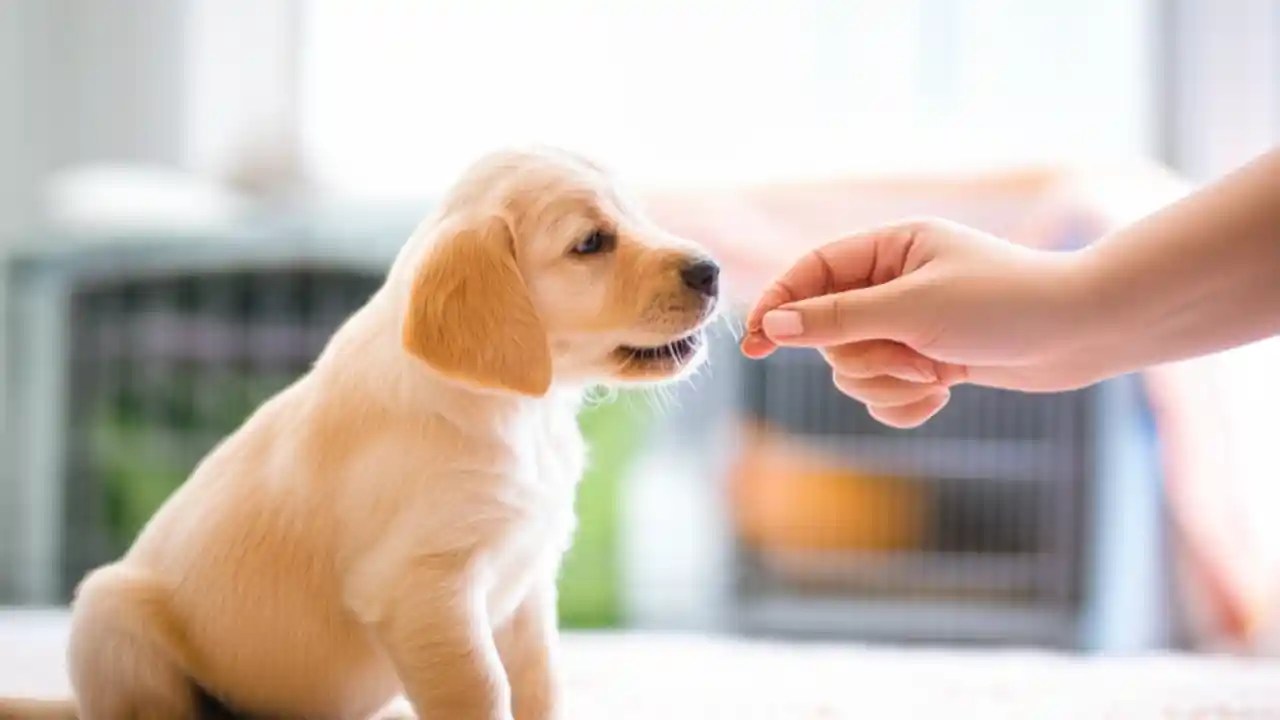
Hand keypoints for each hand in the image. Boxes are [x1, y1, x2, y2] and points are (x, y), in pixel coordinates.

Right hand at [741, 219, 1102, 427]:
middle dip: (864, 357)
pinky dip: (906, 403)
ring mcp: (910, 326)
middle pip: (828, 333)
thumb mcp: (913, 308)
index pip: (809, 274)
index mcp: (888, 248)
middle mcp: (894, 283)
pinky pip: (885, 395)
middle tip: (910, 357)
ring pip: (854, 369)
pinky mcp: (928, 363)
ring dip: (889, 383)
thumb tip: (771, 326)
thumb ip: (837, 318)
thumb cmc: (1004, 305)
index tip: (754, 347)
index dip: (778, 308)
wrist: (1081, 334)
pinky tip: (944, 394)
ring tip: (936, 376)